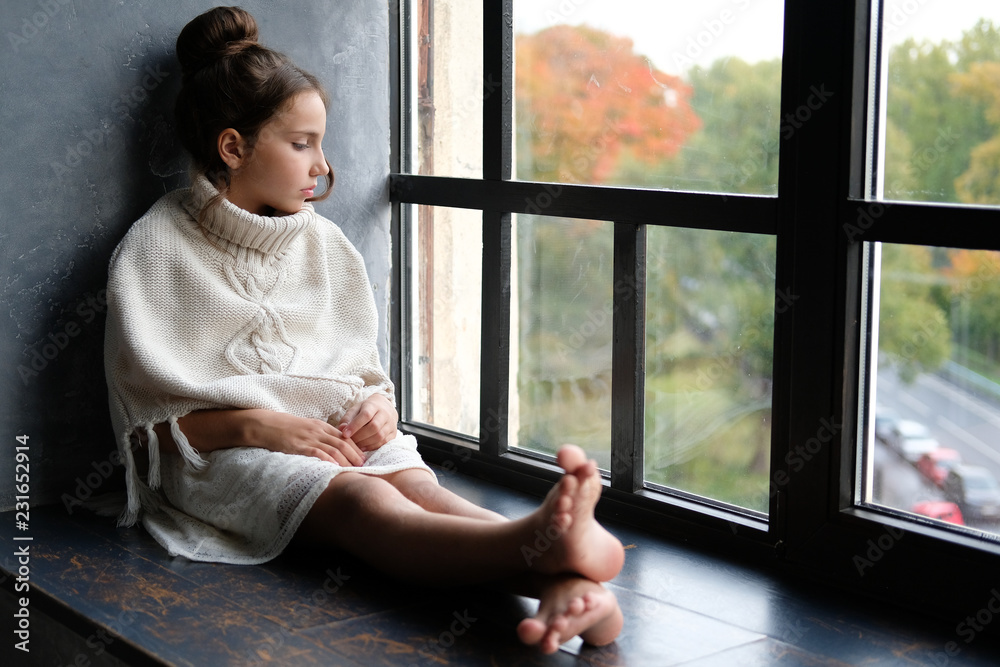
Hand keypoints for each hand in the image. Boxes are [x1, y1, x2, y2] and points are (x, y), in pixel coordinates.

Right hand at [243, 410, 366, 465]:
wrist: (266, 425)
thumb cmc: (285, 428)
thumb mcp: (306, 428)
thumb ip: (319, 436)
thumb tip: (331, 447)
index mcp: (321, 426)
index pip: (344, 436)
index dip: (355, 447)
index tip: (363, 457)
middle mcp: (318, 431)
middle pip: (342, 443)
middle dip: (355, 455)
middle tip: (363, 465)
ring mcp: (309, 438)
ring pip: (333, 449)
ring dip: (346, 460)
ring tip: (354, 468)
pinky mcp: (299, 446)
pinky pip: (317, 453)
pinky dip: (328, 460)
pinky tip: (335, 467)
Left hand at [338, 394, 398, 450]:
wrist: (385, 408)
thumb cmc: (367, 409)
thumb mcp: (355, 409)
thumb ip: (347, 419)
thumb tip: (341, 429)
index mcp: (374, 405)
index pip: (366, 415)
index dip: (355, 426)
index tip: (344, 434)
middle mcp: (385, 414)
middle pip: (374, 427)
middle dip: (359, 436)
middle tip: (349, 441)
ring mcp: (391, 424)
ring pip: (379, 436)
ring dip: (365, 443)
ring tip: (354, 445)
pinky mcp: (394, 434)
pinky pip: (383, 443)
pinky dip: (371, 447)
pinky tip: (362, 447)